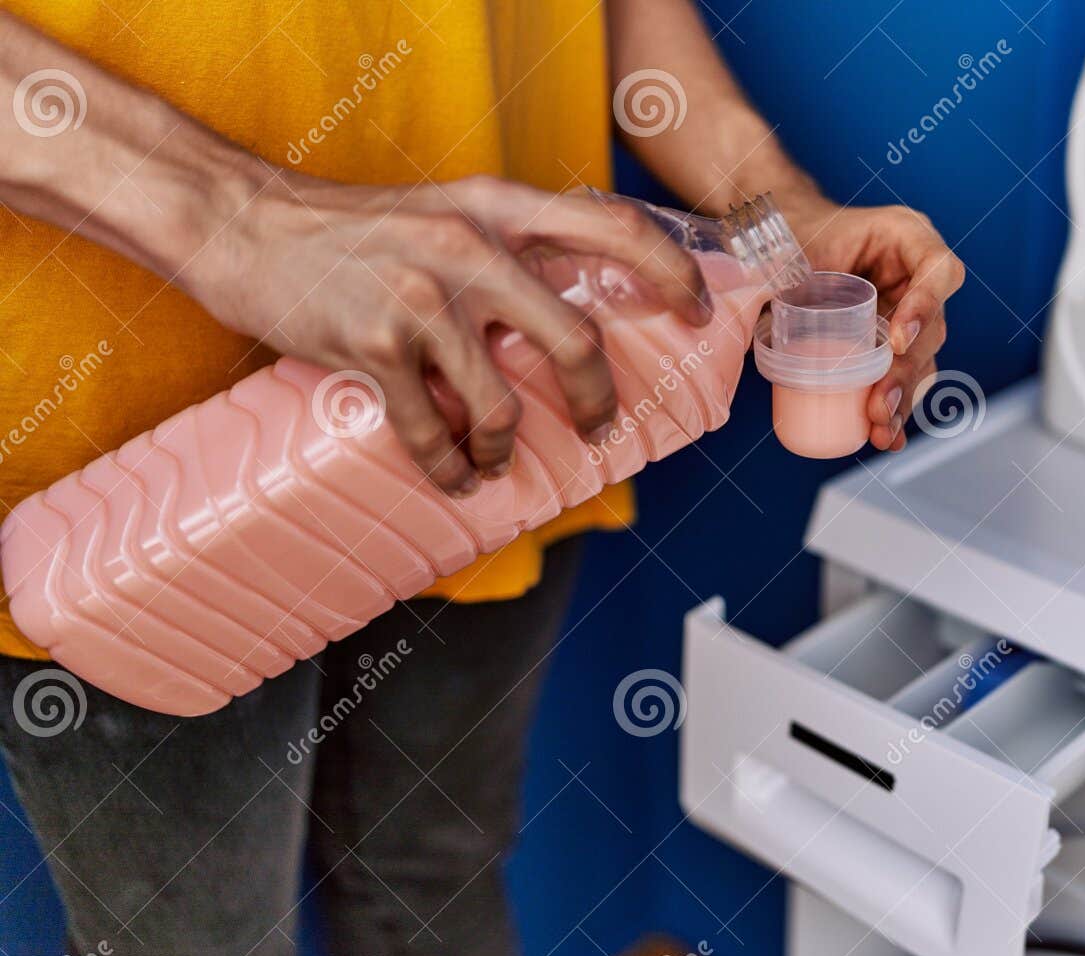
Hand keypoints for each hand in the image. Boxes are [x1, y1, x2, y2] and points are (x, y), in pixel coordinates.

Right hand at [188, 172, 712, 495]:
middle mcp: (469, 249)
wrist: (246, 225)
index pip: (614, 227)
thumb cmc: (356, 228)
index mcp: (498, 207)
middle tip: (600, 426)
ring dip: (508, 447)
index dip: (671, 272)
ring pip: (502, 403)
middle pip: (574, 339)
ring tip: (499, 458)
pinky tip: (458, 477)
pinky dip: (452, 468)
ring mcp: (420, 298)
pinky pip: (434, 432)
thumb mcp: (448, 212)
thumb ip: (512, 250)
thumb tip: (579, 313)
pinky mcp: (372, 345)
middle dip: (597, 398)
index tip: (697, 311)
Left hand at [778, 195, 963, 450]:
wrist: (789, 241)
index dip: (926, 307)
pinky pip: (901, 378)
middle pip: (932, 328)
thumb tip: (754, 302)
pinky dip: (894, 408)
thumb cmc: (796, 232)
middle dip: (906, 373)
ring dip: (903, 399)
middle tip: (880, 405)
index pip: (938, 270)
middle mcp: (917, 277)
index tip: (895, 342)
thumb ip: (785, 266)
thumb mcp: (795, 241)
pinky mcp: (894, 345)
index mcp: (906, 237)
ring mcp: (910, 313)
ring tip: (881, 429)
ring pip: (920, 361)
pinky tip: (886, 437)